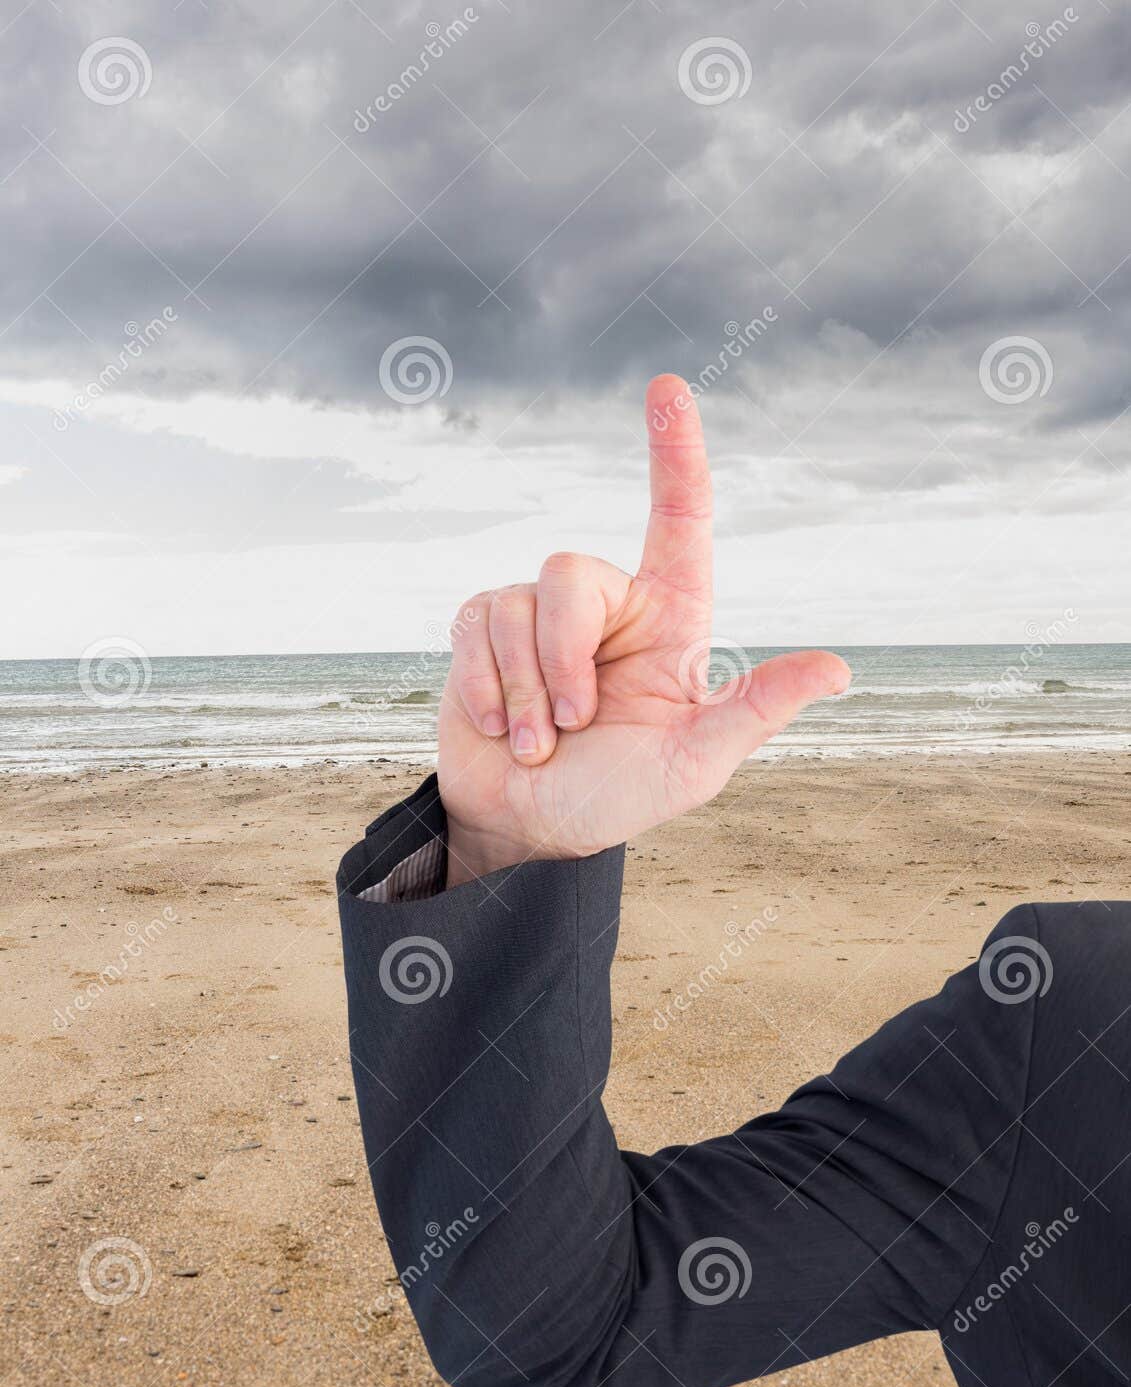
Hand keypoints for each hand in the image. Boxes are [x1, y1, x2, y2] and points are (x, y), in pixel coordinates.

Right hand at [437, 374, 849, 887]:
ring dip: (525, 693)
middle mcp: (608, 603)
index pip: (679, 519)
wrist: (531, 827)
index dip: (675, 452)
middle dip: (561, 661)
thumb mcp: (695, 764)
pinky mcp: (485, 629)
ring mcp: (541, 613)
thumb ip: (753, 711)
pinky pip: (474, 625)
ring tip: (540, 745)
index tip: (667, 388)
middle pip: (569, 572)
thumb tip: (838, 671)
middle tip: (573, 728)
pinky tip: (501, 729)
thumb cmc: (619, 794)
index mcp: (670, 618)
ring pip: (517, 605)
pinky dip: (485, 688)